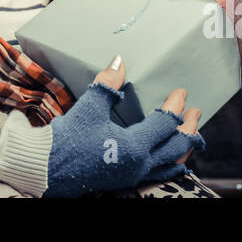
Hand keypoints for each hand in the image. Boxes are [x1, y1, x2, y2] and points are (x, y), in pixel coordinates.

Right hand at [40, 55, 207, 196]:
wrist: (45, 168)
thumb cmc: (67, 139)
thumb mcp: (88, 108)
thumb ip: (107, 85)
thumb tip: (119, 61)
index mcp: (133, 147)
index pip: (164, 124)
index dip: (175, 106)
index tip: (180, 92)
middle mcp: (138, 165)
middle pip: (175, 147)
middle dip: (188, 129)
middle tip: (196, 112)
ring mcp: (132, 176)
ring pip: (169, 164)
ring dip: (182, 148)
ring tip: (191, 136)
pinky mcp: (124, 180)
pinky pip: (158, 174)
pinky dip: (170, 165)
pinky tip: (173, 162)